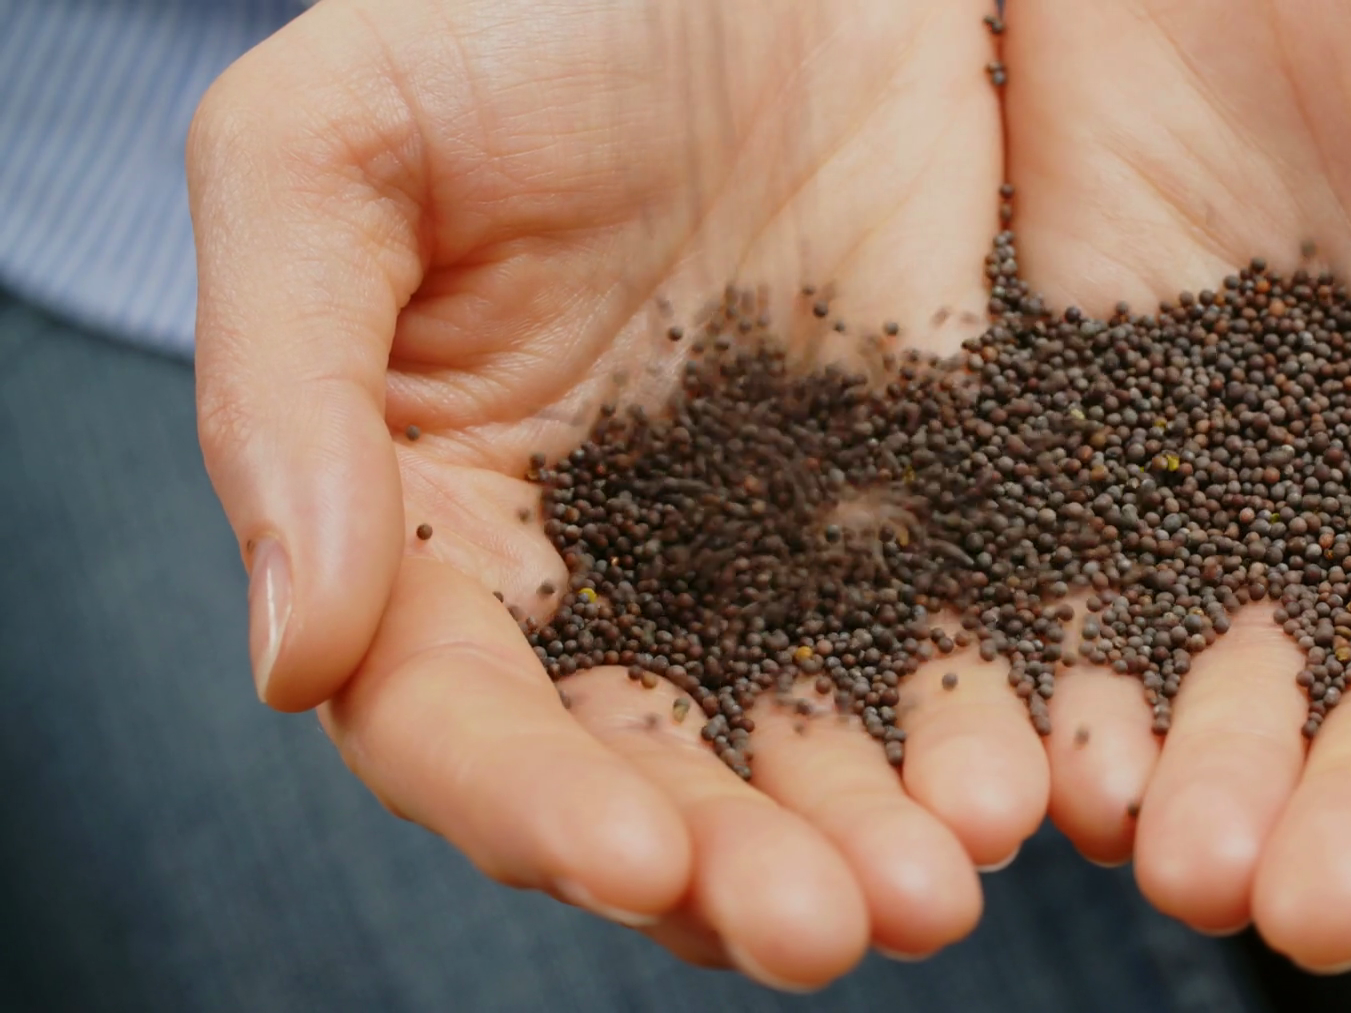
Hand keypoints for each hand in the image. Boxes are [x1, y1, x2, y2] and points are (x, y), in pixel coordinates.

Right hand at [189, 0, 1046, 987]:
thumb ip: (286, 391)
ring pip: (817, 734)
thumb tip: (290, 651)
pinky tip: (1042, 773)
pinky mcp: (926, 491)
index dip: (531, 803)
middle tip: (834, 929)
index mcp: (440, 515)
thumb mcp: (334, 150)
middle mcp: (612, 564)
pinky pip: (961, 629)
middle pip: (655, 768)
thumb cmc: (514, 13)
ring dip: (875, 829)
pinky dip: (994, 716)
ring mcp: (779, 537)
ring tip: (951, 883)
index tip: (631, 858)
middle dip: (734, 864)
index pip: (458, 713)